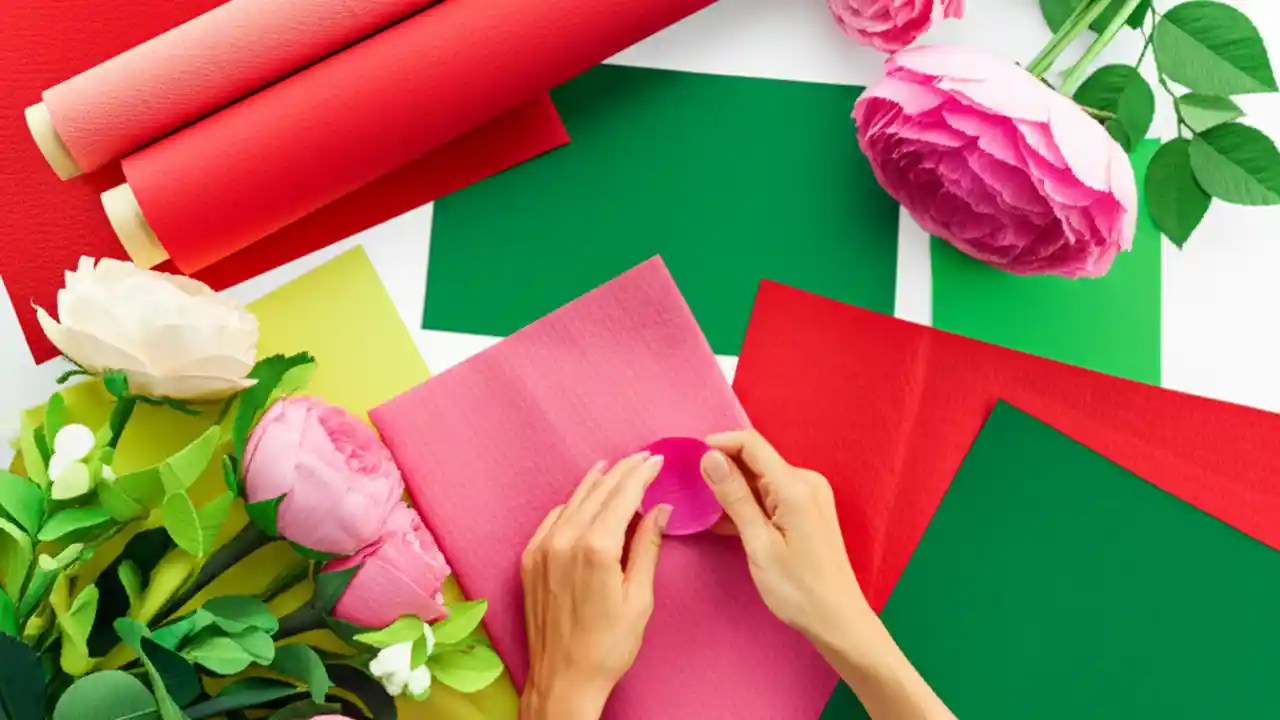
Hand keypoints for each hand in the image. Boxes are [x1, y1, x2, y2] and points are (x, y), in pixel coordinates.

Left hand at [520, 452, 670, 719]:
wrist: (564, 678)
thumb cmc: (607, 646)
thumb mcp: (640, 597)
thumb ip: (647, 546)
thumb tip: (659, 510)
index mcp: (596, 548)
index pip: (622, 495)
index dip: (641, 474)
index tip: (656, 460)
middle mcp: (564, 541)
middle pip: (598, 491)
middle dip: (622, 472)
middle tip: (642, 458)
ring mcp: (542, 549)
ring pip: (573, 501)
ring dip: (597, 483)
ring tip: (615, 468)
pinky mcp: (530, 559)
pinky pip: (553, 519)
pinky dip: (572, 504)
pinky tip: (584, 499)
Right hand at [701, 430, 868, 640]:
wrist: (837, 619)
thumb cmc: (797, 589)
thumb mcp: (759, 544)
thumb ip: (735, 497)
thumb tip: (709, 457)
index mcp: (796, 486)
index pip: (751, 444)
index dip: (718, 443)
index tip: (688, 458)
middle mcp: (807, 481)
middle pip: (756, 459)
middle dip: (722, 468)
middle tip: (691, 489)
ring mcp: (809, 494)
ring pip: (761, 477)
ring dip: (733, 488)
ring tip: (704, 509)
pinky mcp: (807, 508)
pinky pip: (771, 493)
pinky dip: (749, 503)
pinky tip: (726, 522)